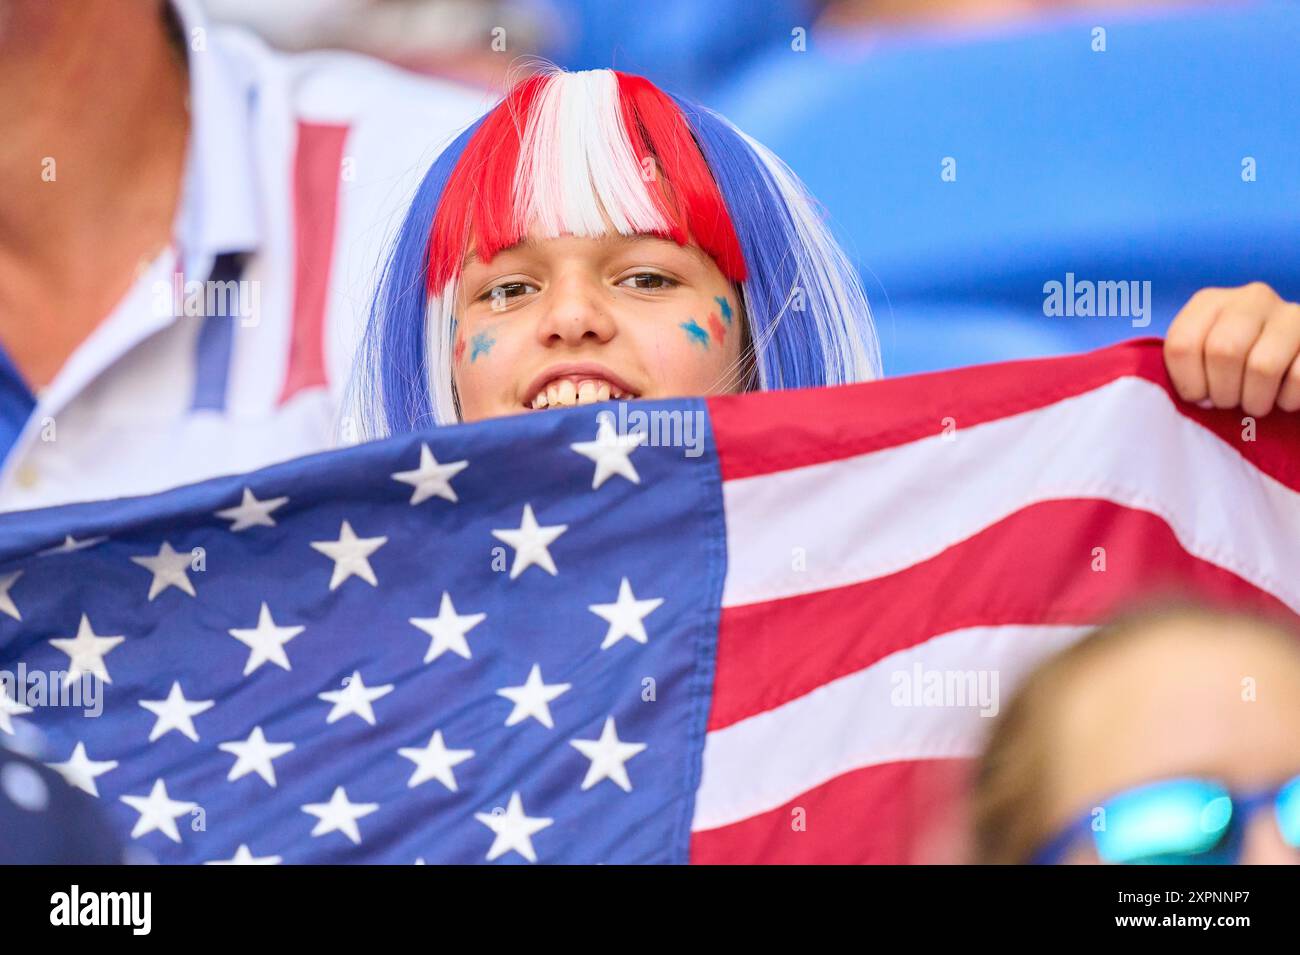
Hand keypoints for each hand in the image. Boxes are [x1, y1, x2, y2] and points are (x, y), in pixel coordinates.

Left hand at [1164, 282, 1299, 416]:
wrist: (1288, 361)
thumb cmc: (1232, 371)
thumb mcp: (1200, 359)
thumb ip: (1183, 366)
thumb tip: (1181, 395)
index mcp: (1210, 302)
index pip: (1183, 345)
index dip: (1188, 383)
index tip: (1199, 396)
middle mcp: (1250, 298)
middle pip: (1224, 352)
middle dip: (1223, 392)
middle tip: (1229, 402)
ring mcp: (1290, 313)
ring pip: (1262, 366)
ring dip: (1255, 400)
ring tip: (1254, 403)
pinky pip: (1298, 377)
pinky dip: (1287, 400)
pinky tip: (1282, 397)